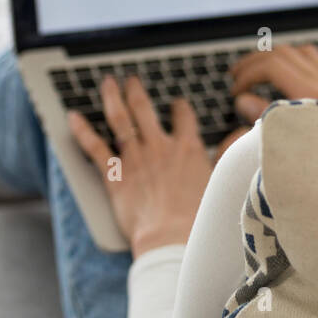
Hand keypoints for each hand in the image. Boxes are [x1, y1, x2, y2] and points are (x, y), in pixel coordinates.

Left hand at [67, 75, 246, 256]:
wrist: (170, 238)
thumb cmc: (198, 216)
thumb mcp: (222, 180)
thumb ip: (231, 151)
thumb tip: (244, 131)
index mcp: (187, 147)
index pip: (183, 115)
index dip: (179, 107)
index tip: (176, 104)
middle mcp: (159, 146)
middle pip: (144, 108)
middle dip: (136, 90)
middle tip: (131, 80)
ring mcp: (134, 158)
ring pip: (119, 119)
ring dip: (112, 97)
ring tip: (107, 83)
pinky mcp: (114, 175)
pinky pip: (94, 147)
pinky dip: (82, 130)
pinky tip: (72, 117)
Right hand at [229, 44, 317, 119]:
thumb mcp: (293, 142)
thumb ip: (266, 117)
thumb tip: (243, 100)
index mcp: (313, 95)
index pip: (273, 66)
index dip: (249, 74)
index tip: (236, 91)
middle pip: (283, 54)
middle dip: (255, 61)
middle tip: (236, 74)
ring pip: (302, 52)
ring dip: (276, 57)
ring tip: (258, 69)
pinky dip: (300, 61)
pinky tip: (290, 73)